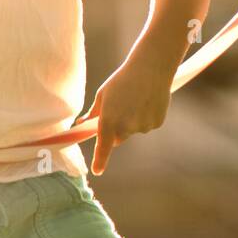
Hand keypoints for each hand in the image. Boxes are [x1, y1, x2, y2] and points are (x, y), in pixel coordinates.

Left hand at [87, 46, 175, 175]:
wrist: (152, 66)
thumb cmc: (123, 79)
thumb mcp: (103, 95)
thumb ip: (93, 114)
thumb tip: (82, 125)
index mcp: (109, 120)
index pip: (103, 147)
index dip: (100, 161)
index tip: (97, 171)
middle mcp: (126, 127)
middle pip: (117, 138)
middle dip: (116, 129)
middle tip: (121, 107)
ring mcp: (142, 126)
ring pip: (133, 131)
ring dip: (132, 121)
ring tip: (137, 99)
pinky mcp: (156, 123)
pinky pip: (146, 125)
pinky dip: (146, 116)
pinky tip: (148, 100)